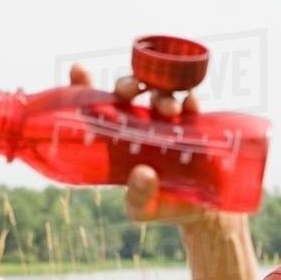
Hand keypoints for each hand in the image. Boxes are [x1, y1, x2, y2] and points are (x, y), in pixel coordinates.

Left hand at [65, 63, 218, 225]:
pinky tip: (190, 104)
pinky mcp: (192, 124)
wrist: (201, 209)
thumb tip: (143, 174)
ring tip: (169, 109)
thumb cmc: (163, 205)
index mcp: (119, 138)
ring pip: (160, 94)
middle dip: (127, 85)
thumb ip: (139, 197)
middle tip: (131, 90)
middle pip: (128, 92)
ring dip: (162, 95)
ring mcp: (166, 121)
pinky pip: (191, 104)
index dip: (84, 86)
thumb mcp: (145, 209)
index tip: (80, 71)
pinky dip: (190, 100)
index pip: (96, 106)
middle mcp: (140, 123)